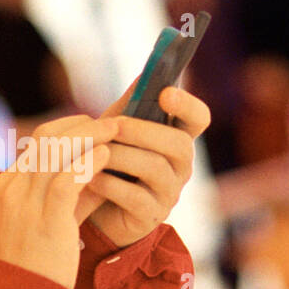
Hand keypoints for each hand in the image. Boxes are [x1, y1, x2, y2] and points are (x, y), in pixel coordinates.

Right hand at [0, 114, 119, 288]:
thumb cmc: (37, 263)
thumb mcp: (49, 219)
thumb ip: (71, 193)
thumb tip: (98, 168)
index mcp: (8, 184)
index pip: (38, 140)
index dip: (70, 127)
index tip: (94, 126)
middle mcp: (13, 188)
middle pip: (46, 137)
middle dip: (81, 124)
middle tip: (110, 121)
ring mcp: (25, 202)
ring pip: (56, 150)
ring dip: (89, 135)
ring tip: (115, 131)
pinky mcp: (46, 219)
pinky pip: (67, 178)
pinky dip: (88, 162)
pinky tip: (106, 156)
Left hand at [77, 84, 210, 247]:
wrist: (95, 211)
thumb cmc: (111, 163)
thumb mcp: (117, 131)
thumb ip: (132, 104)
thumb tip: (144, 72)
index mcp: (176, 139)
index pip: (199, 119)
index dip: (187, 105)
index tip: (166, 93)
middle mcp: (180, 166)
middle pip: (179, 144)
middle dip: (143, 131)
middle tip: (114, 125)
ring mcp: (169, 192)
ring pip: (155, 168)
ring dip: (121, 156)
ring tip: (94, 152)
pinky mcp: (151, 215)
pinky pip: (136, 197)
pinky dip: (110, 184)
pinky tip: (90, 178)